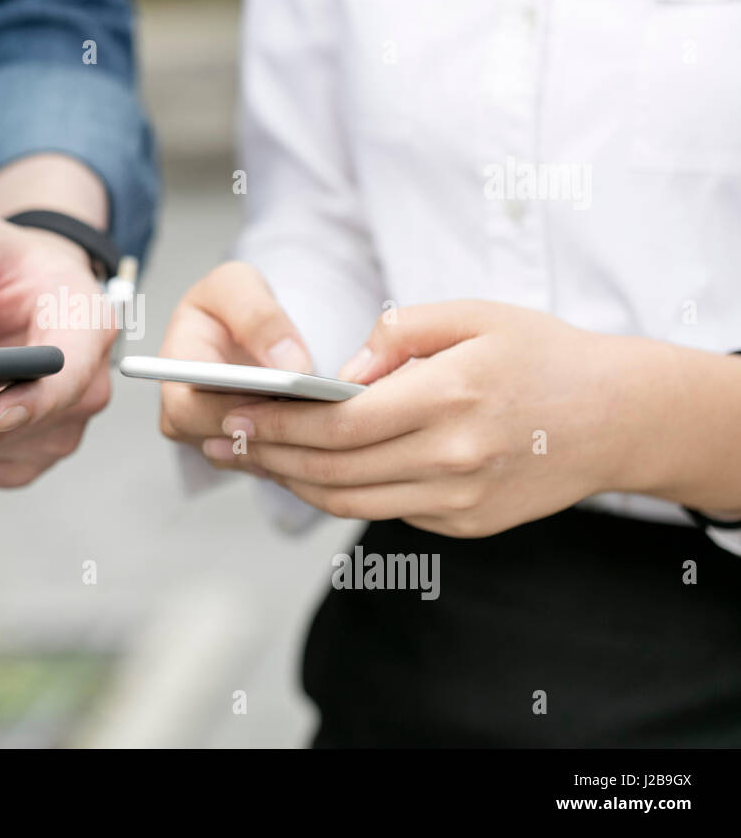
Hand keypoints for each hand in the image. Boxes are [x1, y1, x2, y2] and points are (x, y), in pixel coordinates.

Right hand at [156, 262, 311, 459]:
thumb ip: (258, 316)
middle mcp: (186, 414)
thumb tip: (289, 361)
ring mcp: (213, 436)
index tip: (279, 397)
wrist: (244, 321)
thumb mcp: (236, 285)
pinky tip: (329, 429)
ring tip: (331, 419)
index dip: (233, 411)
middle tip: (320, 411)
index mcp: (173, 373)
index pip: (189, 411)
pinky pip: (273, 461)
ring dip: (290, 444)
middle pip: (223, 442)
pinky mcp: (245, 448)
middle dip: (272, 429)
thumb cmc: (229, 301)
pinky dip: (300, 449)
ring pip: (253, 457)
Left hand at [203, 300, 658, 536]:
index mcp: (451, 395)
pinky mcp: (466, 524)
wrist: (616, 416)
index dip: (278, 425)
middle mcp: (454, 456)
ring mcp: (461, 498)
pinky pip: (385, 511)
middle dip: (268, 456)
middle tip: (221, 442)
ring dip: (291, 484)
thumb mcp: (473, 314)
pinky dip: (338, 494)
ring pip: (351, 502)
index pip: (340, 424)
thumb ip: (397, 334)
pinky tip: (306, 473)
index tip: (232, 414)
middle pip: (334, 470)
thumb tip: (337, 377)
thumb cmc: (540, 353)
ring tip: (250, 461)